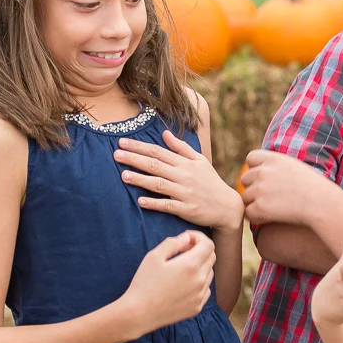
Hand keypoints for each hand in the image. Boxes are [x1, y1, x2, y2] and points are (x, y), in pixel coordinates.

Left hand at [114, 131, 242, 231]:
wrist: (227, 206)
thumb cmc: (210, 182)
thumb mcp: (199, 161)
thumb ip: (181, 147)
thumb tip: (164, 133)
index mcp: (185, 163)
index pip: (159, 152)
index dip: (140, 146)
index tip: (122, 142)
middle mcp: (184, 176)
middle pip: (155, 165)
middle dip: (134, 159)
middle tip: (116, 154)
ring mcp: (184, 192)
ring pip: (159, 184)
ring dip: (140, 179)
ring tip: (123, 175)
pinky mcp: (186, 209)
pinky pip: (167, 205)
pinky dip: (154, 203)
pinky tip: (140, 201)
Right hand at [121, 231, 215, 335]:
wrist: (138, 314)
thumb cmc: (144, 284)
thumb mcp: (154, 256)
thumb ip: (173, 243)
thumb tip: (187, 238)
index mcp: (191, 265)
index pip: (208, 244)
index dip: (198, 237)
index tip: (186, 239)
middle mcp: (200, 280)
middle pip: (211, 257)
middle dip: (200, 249)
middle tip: (183, 250)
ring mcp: (200, 295)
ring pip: (209, 273)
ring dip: (200, 265)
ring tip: (182, 267)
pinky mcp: (197, 307)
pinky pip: (206, 289)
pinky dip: (200, 282)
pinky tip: (184, 283)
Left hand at [240, 150, 342, 229]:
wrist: (321, 203)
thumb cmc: (313, 188)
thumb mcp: (295, 167)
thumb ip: (276, 166)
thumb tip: (259, 170)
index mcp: (273, 159)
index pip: (251, 158)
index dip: (256, 168)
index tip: (266, 179)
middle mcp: (263, 171)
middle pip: (245, 179)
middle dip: (254, 188)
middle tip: (270, 198)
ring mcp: (260, 189)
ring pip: (245, 198)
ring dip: (255, 204)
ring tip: (273, 209)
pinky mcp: (260, 207)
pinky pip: (248, 213)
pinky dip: (257, 217)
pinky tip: (271, 218)